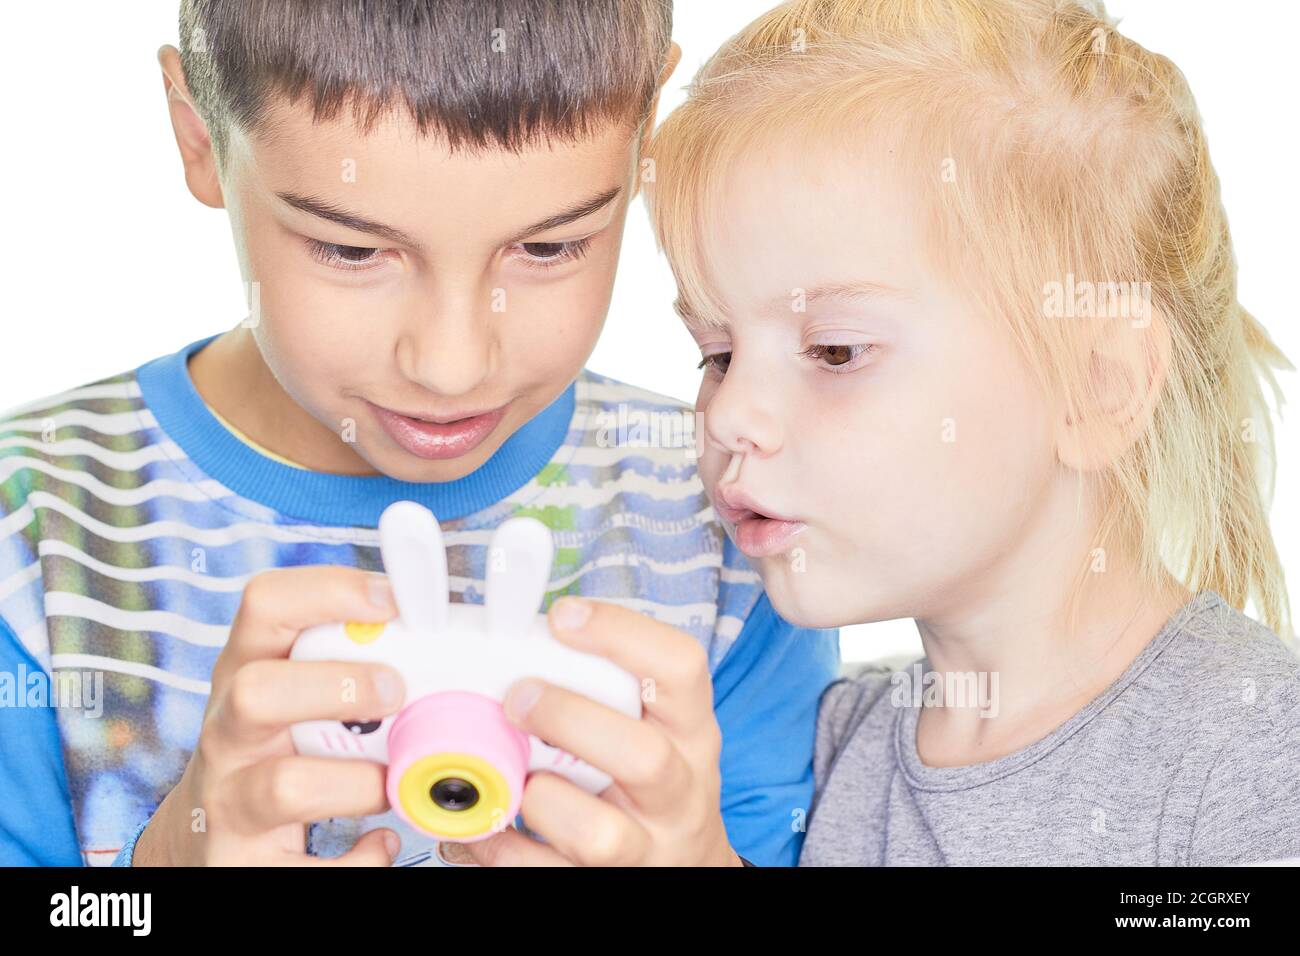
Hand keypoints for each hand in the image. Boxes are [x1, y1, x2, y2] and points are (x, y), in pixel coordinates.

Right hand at [132, 566, 405, 865]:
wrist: (201, 839)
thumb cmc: (275, 748)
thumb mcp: (292, 691)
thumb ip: (347, 658)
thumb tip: (445, 631)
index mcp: (246, 670)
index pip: (264, 604)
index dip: (329, 591)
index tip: (390, 600)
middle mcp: (229, 732)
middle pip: (256, 692)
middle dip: (337, 686)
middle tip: (397, 692)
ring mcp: (231, 800)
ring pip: (285, 787)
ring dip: (359, 782)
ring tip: (395, 782)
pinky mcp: (244, 864)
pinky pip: (306, 872)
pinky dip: (358, 863)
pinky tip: (380, 844)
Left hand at [448, 597, 742, 866]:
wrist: (686, 863)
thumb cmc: (654, 778)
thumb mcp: (658, 725)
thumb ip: (609, 686)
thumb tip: (520, 639)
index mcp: (691, 731)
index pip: (681, 668)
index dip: (622, 634)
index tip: (564, 615)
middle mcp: (679, 790)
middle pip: (644, 757)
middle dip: (569, 720)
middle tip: (517, 697)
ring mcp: (645, 846)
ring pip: (597, 834)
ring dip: (539, 799)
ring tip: (511, 776)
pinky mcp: (603, 884)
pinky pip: (542, 874)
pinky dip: (499, 848)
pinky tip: (480, 822)